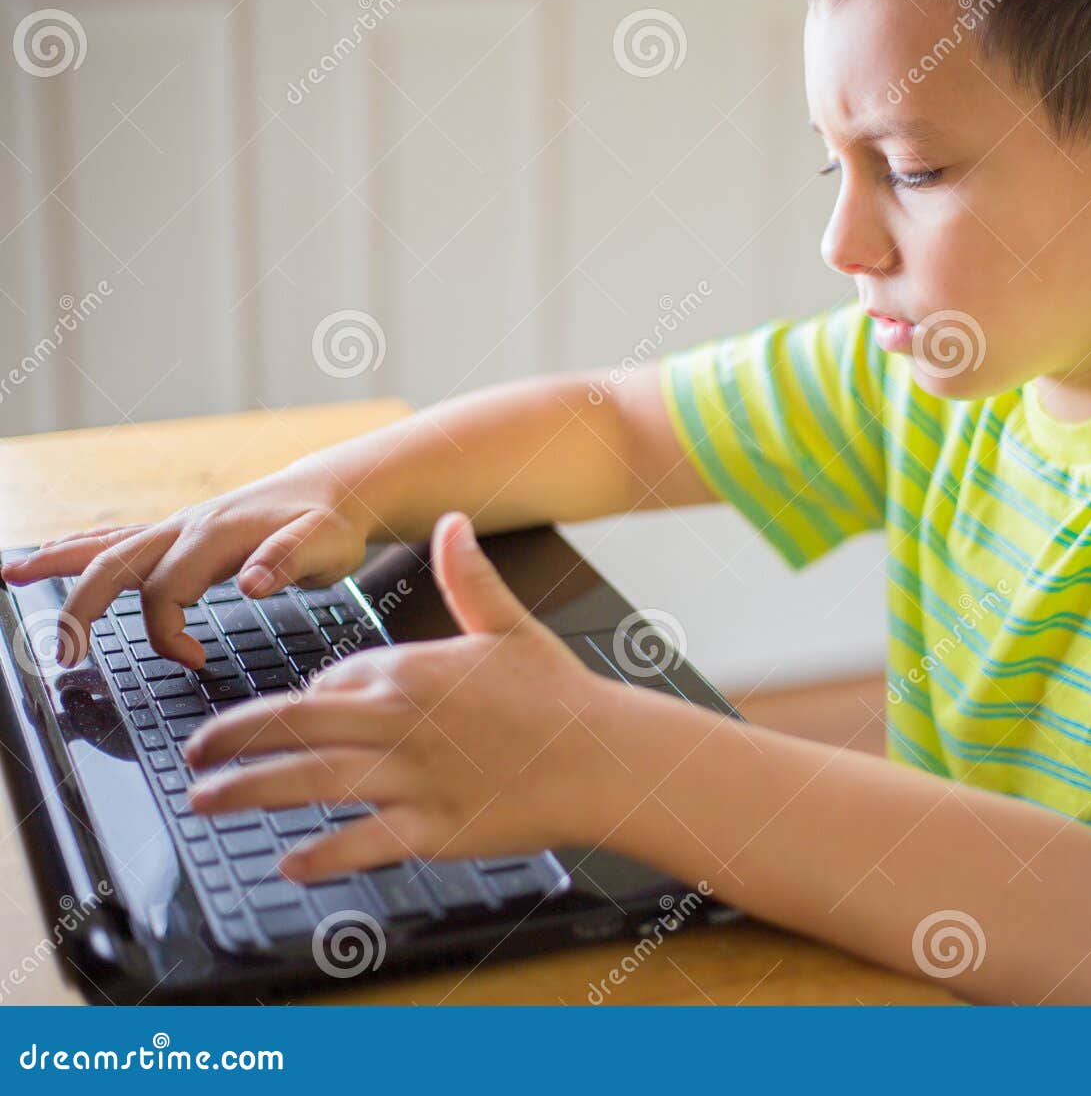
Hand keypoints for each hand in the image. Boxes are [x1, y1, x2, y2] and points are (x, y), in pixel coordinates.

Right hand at [0, 461, 370, 668]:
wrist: (333, 491)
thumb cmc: (330, 523)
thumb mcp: (326, 546)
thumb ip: (289, 561)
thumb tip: (249, 585)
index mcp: (216, 535)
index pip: (165, 591)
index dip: (169, 634)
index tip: (195, 661)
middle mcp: (187, 527)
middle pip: (116, 564)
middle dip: (82, 608)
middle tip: (62, 655)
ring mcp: (178, 528)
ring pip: (106, 545)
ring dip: (58, 563)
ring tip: (10, 575)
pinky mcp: (180, 534)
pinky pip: (119, 539)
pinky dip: (81, 548)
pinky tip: (50, 557)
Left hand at [181, 512, 625, 880]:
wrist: (606, 755)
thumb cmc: (560, 693)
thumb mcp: (509, 625)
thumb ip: (469, 574)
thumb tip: (453, 520)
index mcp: (409, 670)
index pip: (328, 683)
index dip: (306, 701)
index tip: (296, 716)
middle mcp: (398, 721)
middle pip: (291, 726)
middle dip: (232, 739)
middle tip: (194, 754)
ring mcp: (411, 778)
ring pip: (308, 782)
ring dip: (248, 793)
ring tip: (207, 801)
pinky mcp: (432, 828)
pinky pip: (360, 843)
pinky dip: (320, 855)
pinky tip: (289, 860)